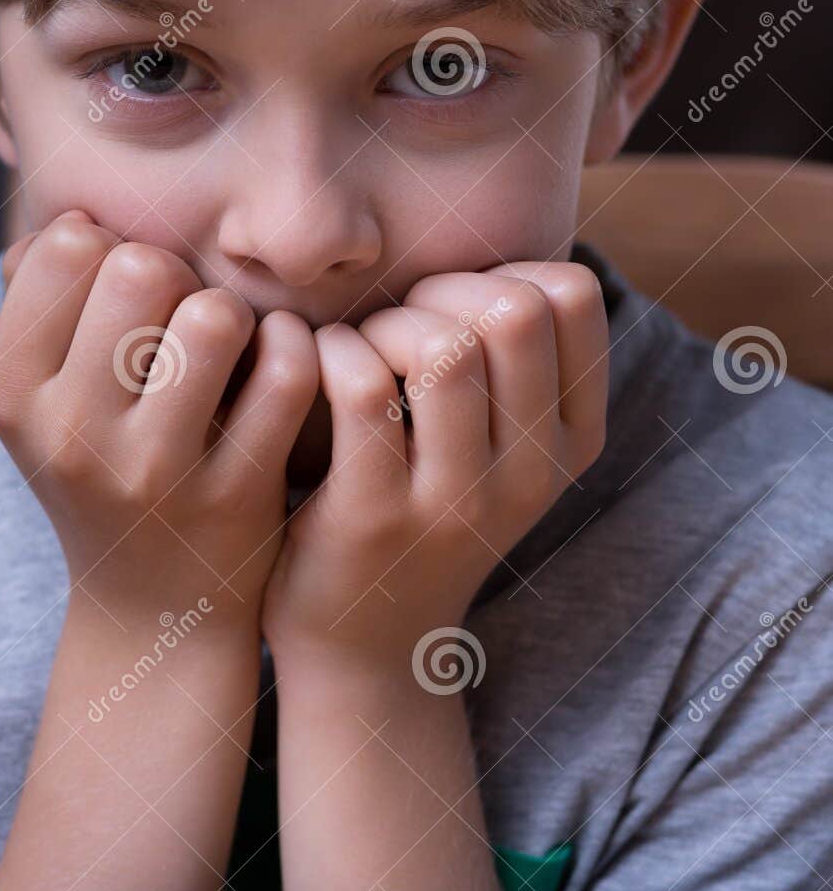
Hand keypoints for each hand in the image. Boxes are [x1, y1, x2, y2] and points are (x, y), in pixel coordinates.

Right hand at [0, 210, 319, 633]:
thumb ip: (42, 298)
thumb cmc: (104, 464)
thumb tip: (76, 218)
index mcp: (12, 394)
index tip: (124, 295)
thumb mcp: (45, 397)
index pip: (68, 247)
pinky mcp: (236, 495)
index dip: (111, 246)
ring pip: (216, 317)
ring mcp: (155, 472)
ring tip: (230, 346)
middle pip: (143, 269)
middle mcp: (70, 434)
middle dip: (178, 275)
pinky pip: (285, 373)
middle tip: (183, 317)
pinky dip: (294, 349)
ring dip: (235, 313)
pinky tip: (283, 363)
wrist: (154, 607)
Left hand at [261, 261, 608, 668]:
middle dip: (440, 291)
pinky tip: (318, 371)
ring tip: (358, 352)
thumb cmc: (424, 504)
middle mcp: (531, 475)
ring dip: (383, 325)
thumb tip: (503, 250)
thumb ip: (514, 358)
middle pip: (513, 311)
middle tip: (396, 327)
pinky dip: (330, 353)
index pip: (571, 295)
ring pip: (443, 348)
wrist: (365, 641)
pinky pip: (360, 387)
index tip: (453, 312)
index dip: (500, 272)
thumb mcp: (501, 445)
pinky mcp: (375, 517)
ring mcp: (457, 502)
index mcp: (571, 442)